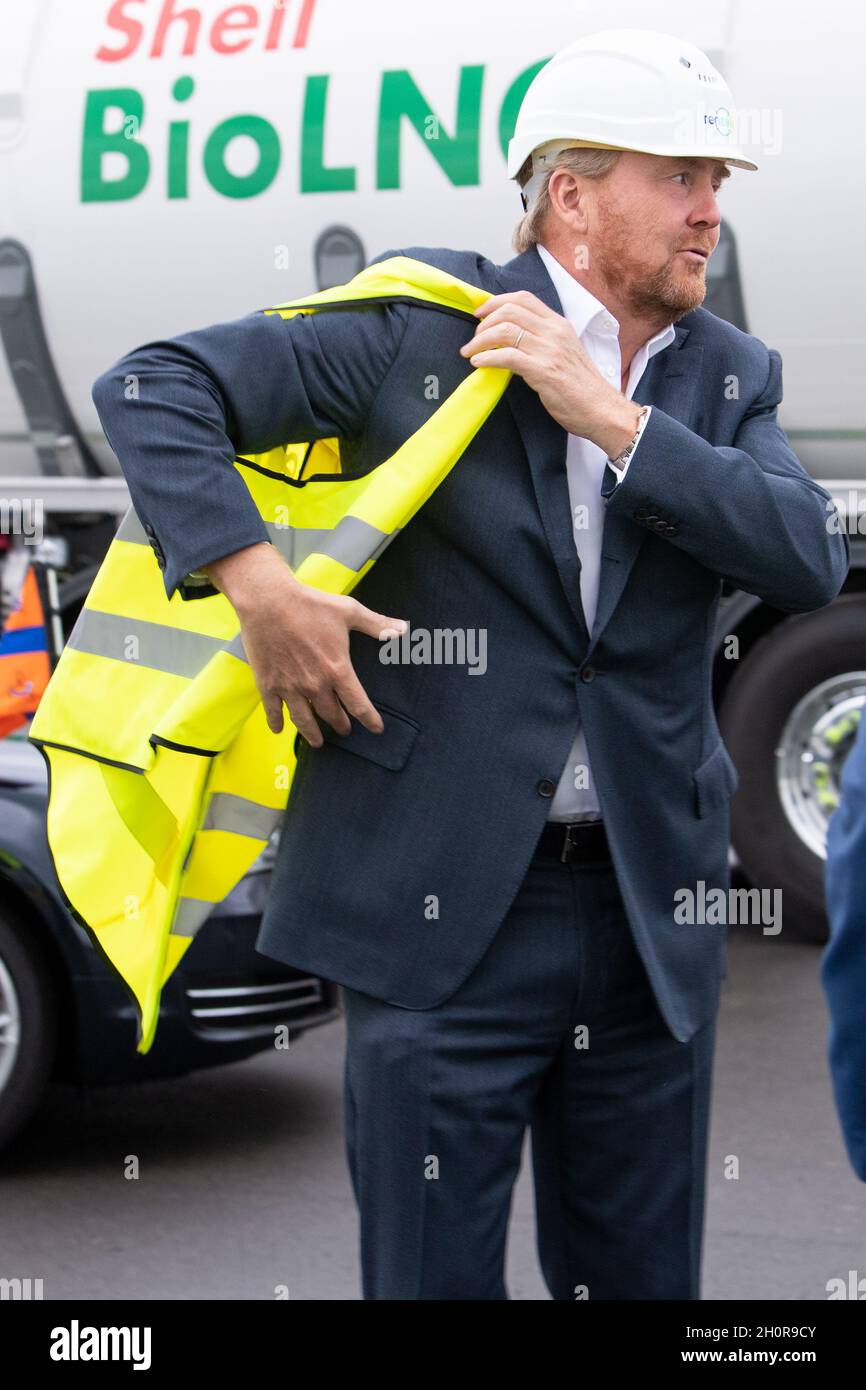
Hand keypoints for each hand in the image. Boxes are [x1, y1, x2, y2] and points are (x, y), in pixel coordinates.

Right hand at [206, 544, 407, 746]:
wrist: (268, 601)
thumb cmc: (310, 604)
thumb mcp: (349, 611)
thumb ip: (377, 625)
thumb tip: (404, 629)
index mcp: (337, 670)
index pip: (358, 704)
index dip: (370, 719)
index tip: (376, 729)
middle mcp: (315, 685)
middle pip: (331, 715)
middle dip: (340, 725)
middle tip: (344, 731)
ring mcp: (290, 687)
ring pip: (304, 720)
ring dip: (312, 734)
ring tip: (317, 742)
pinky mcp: (268, 684)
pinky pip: (273, 711)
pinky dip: (276, 723)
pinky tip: (278, 730)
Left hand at [459, 290, 639, 453]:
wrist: (601, 410)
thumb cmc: (581, 387)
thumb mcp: (564, 352)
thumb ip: (543, 341)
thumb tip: (512, 338)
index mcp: (559, 324)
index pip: (523, 298)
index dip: (496, 302)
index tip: (480, 314)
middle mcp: (554, 332)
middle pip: (509, 310)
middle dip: (484, 322)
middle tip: (474, 339)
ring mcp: (549, 350)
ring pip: (504, 331)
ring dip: (480, 340)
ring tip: (470, 352)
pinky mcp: (543, 371)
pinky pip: (507, 356)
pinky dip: (486, 358)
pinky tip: (478, 364)